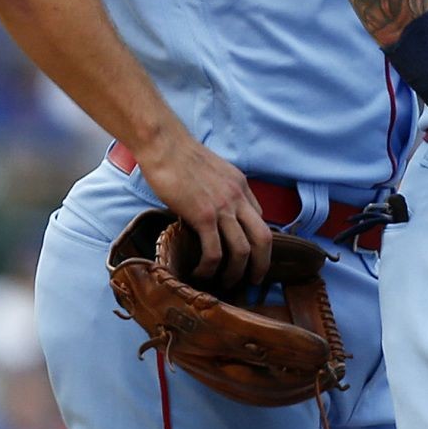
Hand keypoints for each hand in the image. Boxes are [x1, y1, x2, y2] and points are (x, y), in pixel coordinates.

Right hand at [136, 131, 270, 291]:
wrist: (164, 144)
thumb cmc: (179, 155)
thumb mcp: (212, 170)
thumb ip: (218, 189)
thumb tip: (210, 206)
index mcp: (241, 186)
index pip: (260, 219)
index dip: (257, 242)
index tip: (252, 256)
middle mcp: (238, 198)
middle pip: (264, 239)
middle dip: (262, 264)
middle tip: (255, 280)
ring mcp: (223, 208)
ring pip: (242, 250)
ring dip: (237, 272)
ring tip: (228, 284)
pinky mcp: (203, 216)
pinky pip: (214, 251)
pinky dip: (210, 268)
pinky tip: (201, 273)